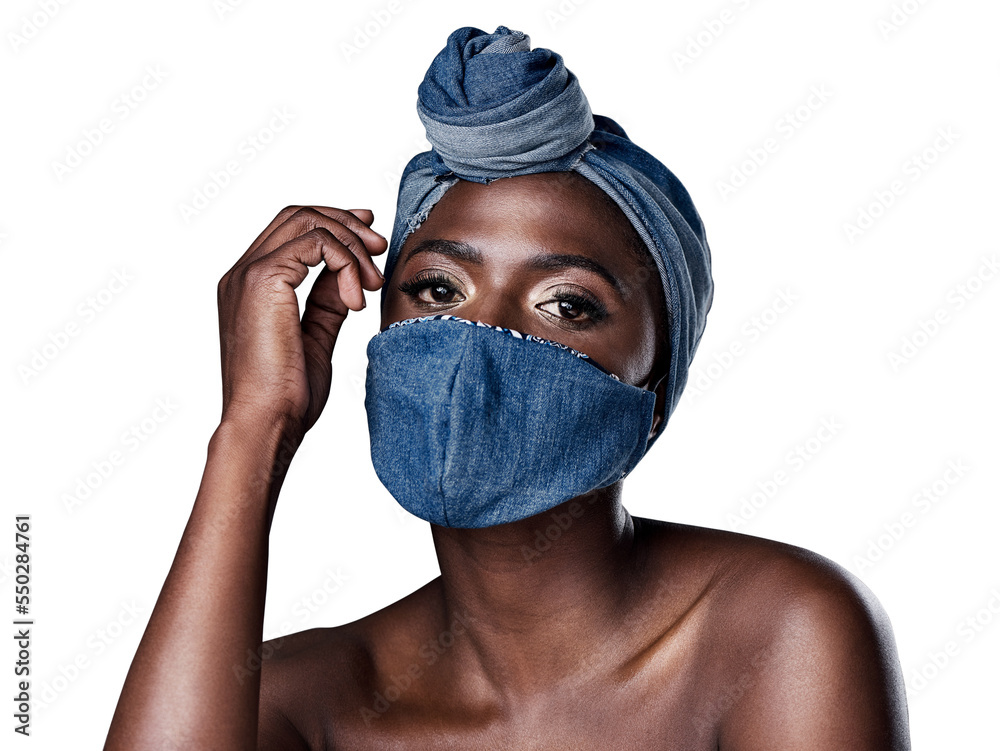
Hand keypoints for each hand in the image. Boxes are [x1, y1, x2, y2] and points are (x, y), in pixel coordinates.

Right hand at [216, 206, 386, 437]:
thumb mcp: (315, 336)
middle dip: (347, 225)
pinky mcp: (264, 280)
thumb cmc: (287, 395)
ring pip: (308, 222)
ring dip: (352, 245)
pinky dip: (345, 262)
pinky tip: (356, 298)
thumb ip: (326, 301)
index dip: (333, 223)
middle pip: (298, 215)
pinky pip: (316, 243)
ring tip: (373, 283)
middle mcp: (242, 273)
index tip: (369, 238)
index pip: (290, 230)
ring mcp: (249, 273)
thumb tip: (346, 277)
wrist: (267, 422)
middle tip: (380, 248)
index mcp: (249, 286)